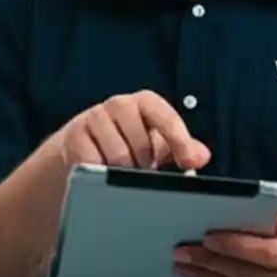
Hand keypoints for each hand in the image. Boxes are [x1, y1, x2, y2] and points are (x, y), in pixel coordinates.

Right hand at [53, 90, 210, 170]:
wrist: (84, 146)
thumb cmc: (128, 143)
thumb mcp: (158, 143)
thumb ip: (184, 148)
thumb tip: (201, 155)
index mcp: (145, 102)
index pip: (166, 118)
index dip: (180, 141)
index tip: (189, 163)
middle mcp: (119, 104)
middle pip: (141, 145)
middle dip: (144, 164)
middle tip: (141, 169)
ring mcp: (94, 117)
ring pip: (118, 156)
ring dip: (123, 172)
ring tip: (122, 171)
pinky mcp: (74, 135)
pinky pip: (94, 163)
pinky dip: (101, 173)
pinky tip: (102, 171)